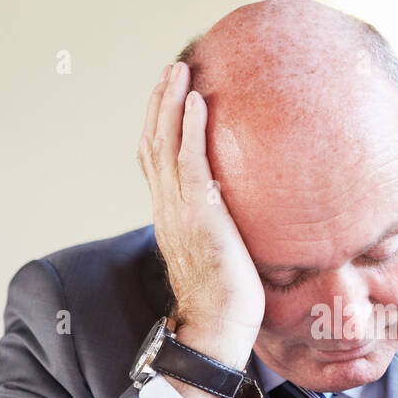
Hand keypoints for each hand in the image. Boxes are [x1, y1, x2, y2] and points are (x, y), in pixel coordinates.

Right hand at [138, 61, 264, 370]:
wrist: (219, 327)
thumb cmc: (227, 301)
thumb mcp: (221, 254)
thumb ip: (222, 229)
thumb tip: (243, 217)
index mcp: (170, 216)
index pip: (155, 161)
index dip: (159, 126)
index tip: (168, 97)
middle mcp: (167, 208)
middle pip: (153, 143)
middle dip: (159, 103)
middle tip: (171, 70)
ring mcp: (179, 209)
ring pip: (164, 144)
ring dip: (170, 103)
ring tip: (179, 71)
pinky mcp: (199, 213)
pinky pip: (190, 160)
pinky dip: (190, 128)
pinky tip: (198, 100)